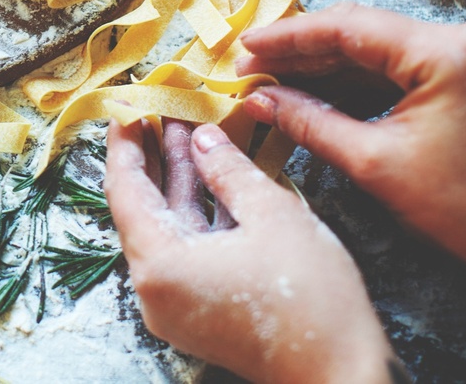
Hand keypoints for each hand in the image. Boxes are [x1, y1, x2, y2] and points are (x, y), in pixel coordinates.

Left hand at [106, 118, 395, 382]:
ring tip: (187, 129)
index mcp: (160, 265)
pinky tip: (210, 175)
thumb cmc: (311, 299)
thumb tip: (201, 136)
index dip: (125, 145)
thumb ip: (228, 170)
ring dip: (178, 181)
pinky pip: (184, 249)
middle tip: (159, 109)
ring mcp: (174, 303)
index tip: (128, 107)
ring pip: (165, 228)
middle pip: (141, 209)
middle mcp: (155, 289)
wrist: (341, 374)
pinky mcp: (197, 310)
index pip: (124, 191)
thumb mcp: (272, 214)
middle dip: (153, 157)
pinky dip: (195, 212)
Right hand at [237, 2, 465, 316]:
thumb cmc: (463, 208)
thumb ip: (310, 122)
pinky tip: (310, 92)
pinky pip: (395, 66)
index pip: (349, 28)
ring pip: (375, 48)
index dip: (288, 37)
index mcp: (446, 52)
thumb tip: (259, 99)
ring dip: (323, 66)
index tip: (245, 47)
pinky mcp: (464, 70)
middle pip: (361, 31)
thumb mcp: (373, 163)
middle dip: (300, 51)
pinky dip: (353, 80)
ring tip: (270, 83)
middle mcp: (462, 37)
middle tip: (249, 69)